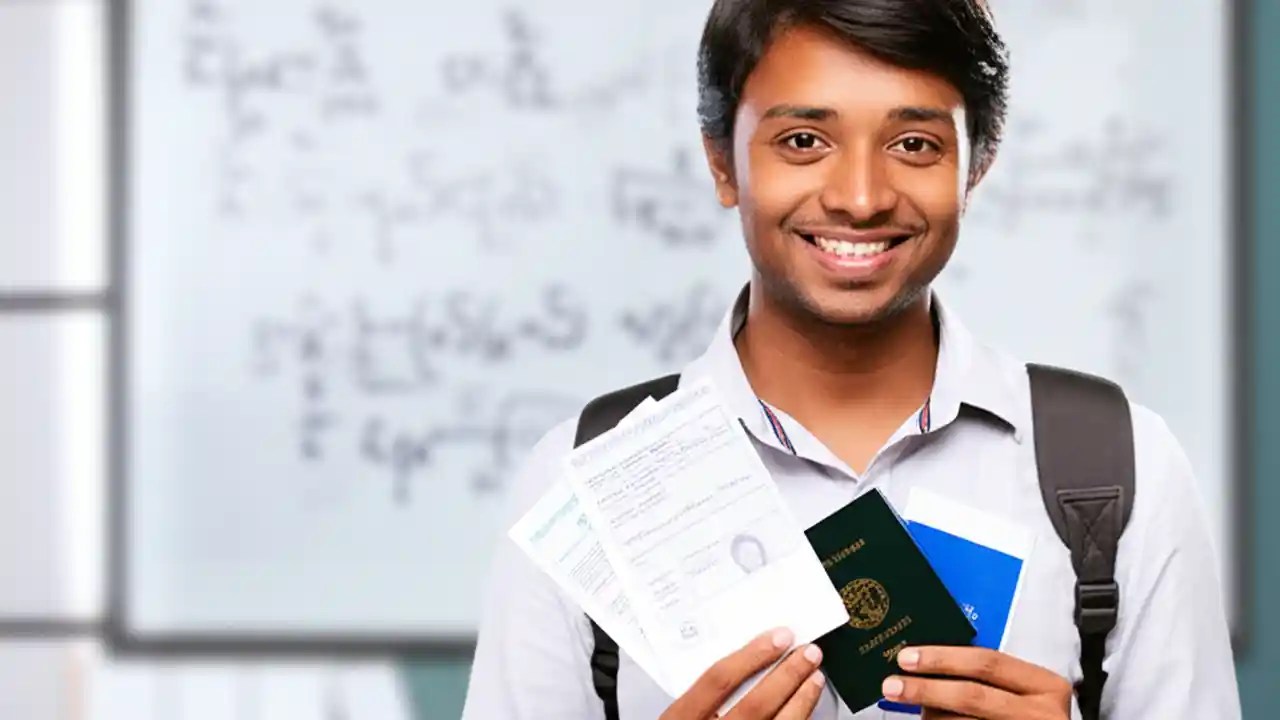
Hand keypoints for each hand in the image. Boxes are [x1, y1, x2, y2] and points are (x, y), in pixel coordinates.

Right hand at [660, 628, 827, 718]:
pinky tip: (807, 710)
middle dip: (787, 674)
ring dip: (801, 700)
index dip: (753, 656)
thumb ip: (700, 693)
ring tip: (814, 677)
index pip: (719, 681)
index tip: (778, 638)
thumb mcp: (677, 715)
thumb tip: (741, 660)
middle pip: (755, 704)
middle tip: (807, 652)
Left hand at [880, 646, 1070, 719]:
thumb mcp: (1022, 692)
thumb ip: (987, 678)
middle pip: (972, 695)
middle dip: (926, 689)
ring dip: (931, 716)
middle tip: (892, 684)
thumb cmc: (1029, 716)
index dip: (943, 658)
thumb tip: (928, 664)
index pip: (988, 663)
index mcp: (1046, 686)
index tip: (907, 657)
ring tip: (909, 708)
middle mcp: (1043, 714)